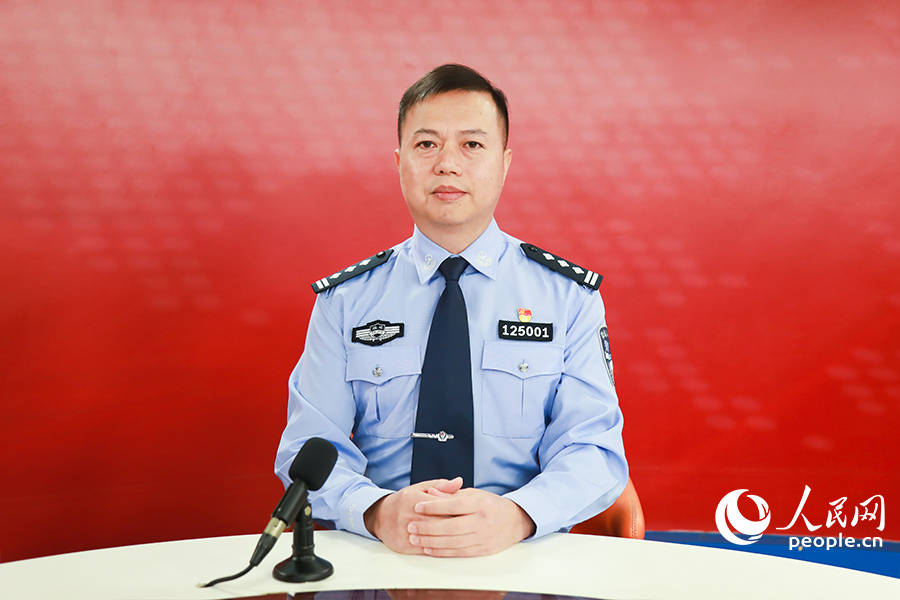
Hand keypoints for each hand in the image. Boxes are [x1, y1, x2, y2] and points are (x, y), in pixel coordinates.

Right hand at [364, 477, 463, 553]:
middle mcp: (407, 515)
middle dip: (456, 524)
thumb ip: (441, 486)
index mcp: (412, 498)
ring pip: (432, 537)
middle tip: (472, 526)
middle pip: (437, 522)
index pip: (439, 504)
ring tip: (464, 538)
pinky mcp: (403, 546)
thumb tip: (459, 481)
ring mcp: (404, 532)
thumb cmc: (405, 501)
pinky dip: (439, 549)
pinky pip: (425, 549)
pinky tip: (451, 547)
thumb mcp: (420, 488)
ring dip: (449, 538)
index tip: (471, 511)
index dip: (456, 508)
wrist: (380, 516)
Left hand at [407, 487, 535, 556]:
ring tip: (415, 538)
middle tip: (411, 525)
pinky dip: (442, 552)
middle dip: (428, 527)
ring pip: (452, 542)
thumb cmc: (491, 505)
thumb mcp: (474, 494)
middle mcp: (482, 522)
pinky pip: (458, 553)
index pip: (454, 505)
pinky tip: (428, 548)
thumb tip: (430, 493)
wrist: (515, 521)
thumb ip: (451, 495)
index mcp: (481, 504)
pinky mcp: (482, 550)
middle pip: (451, 526)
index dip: (434, 507)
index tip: (417, 506)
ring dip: (431, 541)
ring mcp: (483, 538)